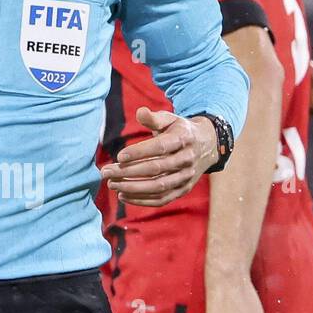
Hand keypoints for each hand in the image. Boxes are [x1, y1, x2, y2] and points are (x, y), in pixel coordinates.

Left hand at [100, 107, 218, 207]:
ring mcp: (186, 177)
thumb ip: (153, 118)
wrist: (206, 145)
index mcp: (183, 139)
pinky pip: (162, 199)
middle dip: (128, 172)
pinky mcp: (183, 190)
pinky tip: (123, 196)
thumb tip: (140, 112)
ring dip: (133, 188)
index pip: (160, 147)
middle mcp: (187, 159)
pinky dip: (142, 201)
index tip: (119, 156)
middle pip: (156, 168)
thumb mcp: (170, 119)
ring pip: (158, 187)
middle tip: (106, 172)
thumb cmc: (179, 131)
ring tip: (112, 185)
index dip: (139, 152)